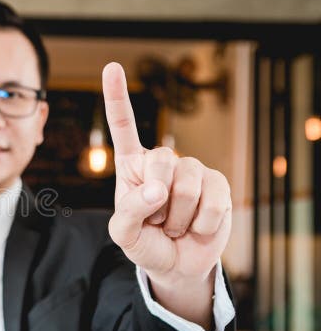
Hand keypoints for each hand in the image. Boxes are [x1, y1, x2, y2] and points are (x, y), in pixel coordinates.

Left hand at [102, 62, 231, 285]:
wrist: (177, 265)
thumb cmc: (144, 243)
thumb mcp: (124, 233)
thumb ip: (130, 210)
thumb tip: (159, 189)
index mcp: (132, 166)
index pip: (123, 127)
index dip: (117, 96)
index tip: (112, 66)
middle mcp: (162, 161)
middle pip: (161, 160)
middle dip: (157, 199)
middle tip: (156, 220)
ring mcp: (192, 170)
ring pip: (187, 184)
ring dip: (178, 217)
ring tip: (174, 226)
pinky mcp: (218, 184)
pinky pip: (212, 200)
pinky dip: (202, 223)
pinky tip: (197, 227)